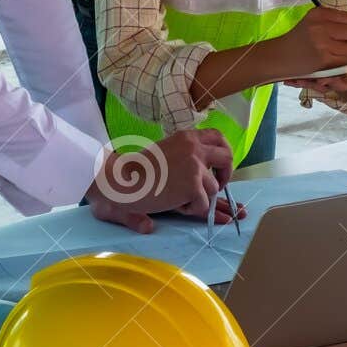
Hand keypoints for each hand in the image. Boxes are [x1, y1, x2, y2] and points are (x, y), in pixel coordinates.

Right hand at [86, 128, 233, 232]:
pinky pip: (203, 205)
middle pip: (227, 158)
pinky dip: (190, 209)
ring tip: (174, 196)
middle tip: (217, 186)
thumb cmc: (135, 171)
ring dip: (199, 197)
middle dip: (226, 175)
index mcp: (186, 137)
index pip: (218, 137)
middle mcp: (194, 147)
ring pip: (213, 188)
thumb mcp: (165, 154)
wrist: (119, 180)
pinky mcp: (194, 185)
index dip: (223, 152)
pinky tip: (171, 202)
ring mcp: (196, 166)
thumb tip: (210, 173)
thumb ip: (186, 159)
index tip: (218, 166)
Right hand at [270, 6, 346, 75]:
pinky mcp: (322, 59)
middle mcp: (320, 26)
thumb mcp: (315, 23)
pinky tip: (333, 60)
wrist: (279, 56)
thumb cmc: (300, 40)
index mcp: (319, 14)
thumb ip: (338, 23)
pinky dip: (344, 62)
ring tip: (339, 53)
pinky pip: (345, 61)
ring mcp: (321, 43)